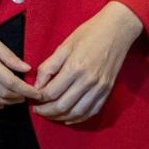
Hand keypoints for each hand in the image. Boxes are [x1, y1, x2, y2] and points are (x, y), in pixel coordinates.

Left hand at [32, 1, 143, 123]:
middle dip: (46, 111)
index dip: (38, 99)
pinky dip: (79, 118)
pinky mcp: (108, 91)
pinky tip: (68, 117)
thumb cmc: (88, 34)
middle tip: (37, 110)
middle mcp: (88, 81)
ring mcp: (100, 88)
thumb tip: (37, 85)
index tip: (31, 98)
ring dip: (60, 117)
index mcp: (74, 68)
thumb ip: (48, 67)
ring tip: (49, 114)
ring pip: (77, 112)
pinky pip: (92, 111)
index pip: (51, 92)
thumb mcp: (63, 46)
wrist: (117, 30)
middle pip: (63, 106)